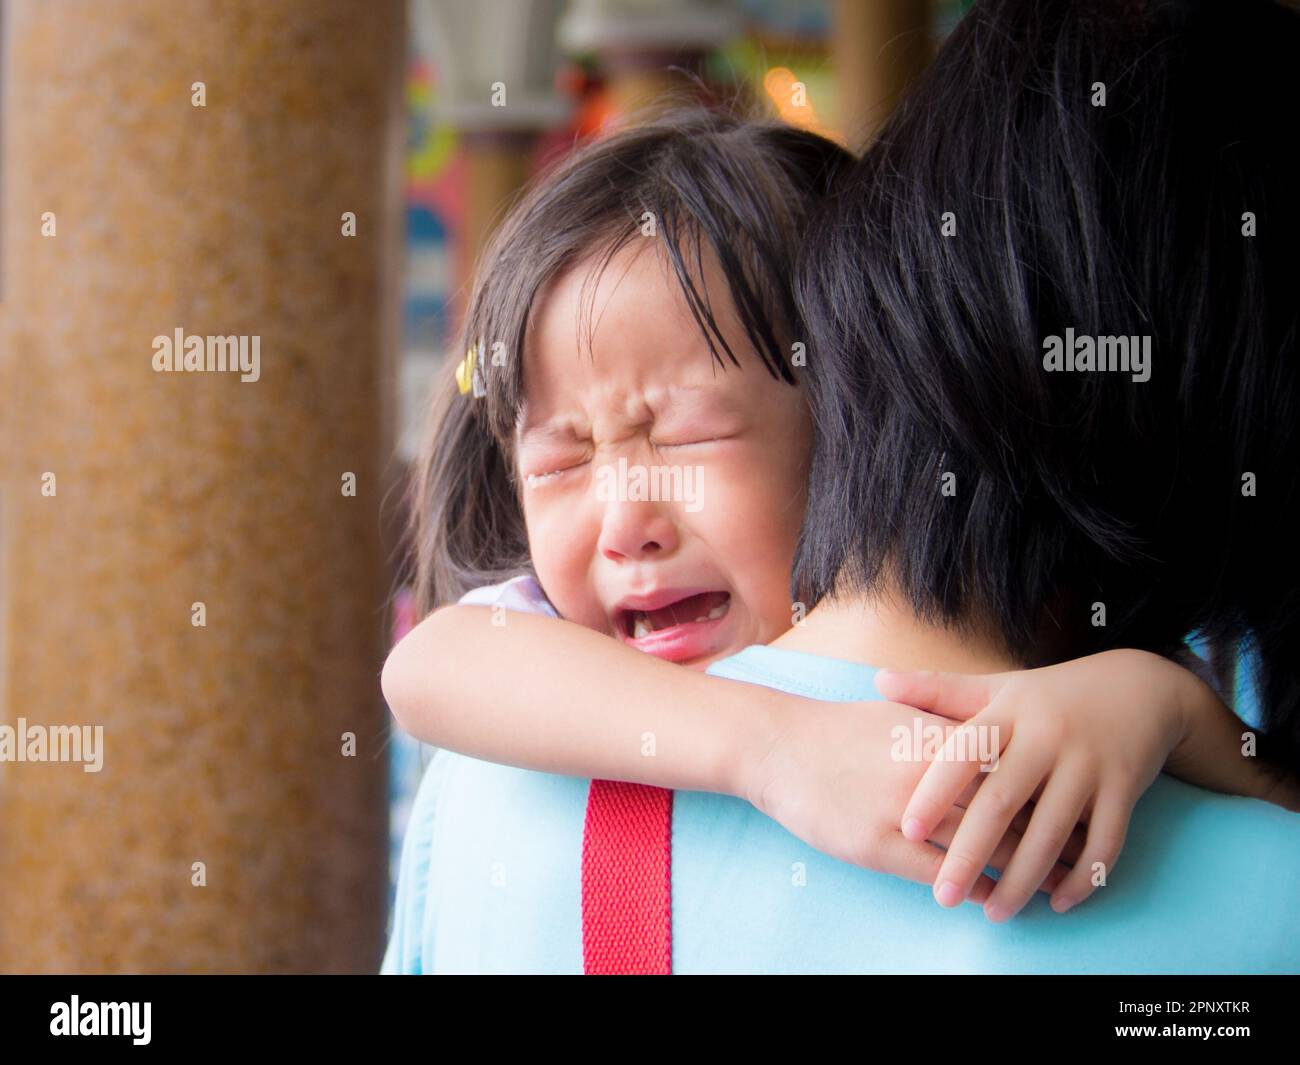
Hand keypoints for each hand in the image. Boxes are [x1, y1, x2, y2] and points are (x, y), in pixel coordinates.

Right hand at [740, 692, 1079, 906]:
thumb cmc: (840, 728)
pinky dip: (976, 887)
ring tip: (1051, 883)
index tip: (1078, 800)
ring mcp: (906, 812)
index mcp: (939, 735)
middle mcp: (930, 773)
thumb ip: (947, 722)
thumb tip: (991, 731)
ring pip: (982, 846)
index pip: (1014, 765)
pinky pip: (942, 874)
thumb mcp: (900, 711)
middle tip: (1079, 849)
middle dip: (1049, 832)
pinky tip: (994, 896)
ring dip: (1021, 868)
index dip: (1049, 787)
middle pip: (1010, 808)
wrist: (778, 745)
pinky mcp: (879, 846)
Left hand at [876, 650, 1188, 921]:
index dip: (935, 791)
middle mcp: (1048, 737)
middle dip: (971, 853)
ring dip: (1023, 878)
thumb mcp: (996, 687)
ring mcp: (1089, 764)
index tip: (908, 829)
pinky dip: (1083, 876)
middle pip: (1003, 802)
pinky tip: (1058, 902)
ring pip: (1053, 832)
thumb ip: (938, 691)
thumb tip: (879, 681)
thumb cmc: (1048, 695)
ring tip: (995, 912)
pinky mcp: (1125, 788)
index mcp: (1008, 712)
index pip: (964, 752)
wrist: (1137, 687)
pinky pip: (1106, 842)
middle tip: (943, 895)